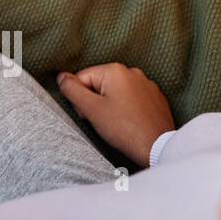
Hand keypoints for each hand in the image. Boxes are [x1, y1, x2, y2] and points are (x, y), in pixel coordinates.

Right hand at [58, 63, 175, 164]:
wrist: (159, 149)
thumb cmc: (124, 129)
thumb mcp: (91, 109)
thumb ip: (72, 90)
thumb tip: (61, 76)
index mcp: (115, 70)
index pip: (82, 78)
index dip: (80, 99)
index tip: (89, 116)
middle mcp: (133, 72)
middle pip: (99, 84)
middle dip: (96, 102)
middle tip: (102, 121)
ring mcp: (148, 84)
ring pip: (116, 92)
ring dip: (111, 105)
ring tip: (117, 124)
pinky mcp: (157, 98)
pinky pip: (133, 99)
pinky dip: (128, 109)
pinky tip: (130, 123)